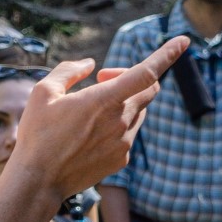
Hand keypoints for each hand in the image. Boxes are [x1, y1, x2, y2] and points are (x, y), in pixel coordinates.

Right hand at [13, 39, 187, 200]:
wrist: (39, 181)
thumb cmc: (37, 134)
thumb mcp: (43, 92)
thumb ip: (69, 71)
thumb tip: (89, 64)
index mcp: (104, 100)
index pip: (147, 72)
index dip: (167, 54)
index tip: (183, 40)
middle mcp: (120, 120)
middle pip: (149, 89)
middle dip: (132, 77)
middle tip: (103, 79)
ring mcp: (124, 142)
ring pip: (138, 111)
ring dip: (124, 102)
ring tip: (91, 110)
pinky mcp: (122, 159)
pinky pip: (128, 134)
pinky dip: (116, 126)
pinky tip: (89, 135)